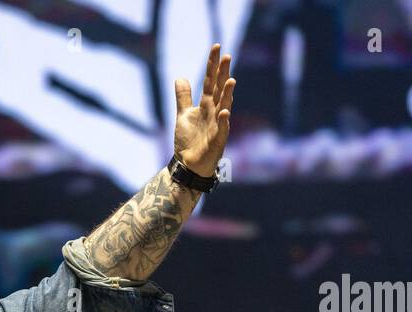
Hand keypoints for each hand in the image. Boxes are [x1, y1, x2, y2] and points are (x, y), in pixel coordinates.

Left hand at [173, 44, 234, 177]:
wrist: (188, 165)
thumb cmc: (189, 141)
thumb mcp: (183, 115)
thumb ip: (183, 97)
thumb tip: (180, 77)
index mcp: (206, 104)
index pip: (210, 80)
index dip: (212, 64)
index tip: (216, 46)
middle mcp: (214, 111)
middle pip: (219, 89)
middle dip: (223, 73)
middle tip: (227, 56)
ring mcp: (218, 125)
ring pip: (225, 106)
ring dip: (228, 94)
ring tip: (230, 80)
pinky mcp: (218, 140)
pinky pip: (222, 129)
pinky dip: (223, 120)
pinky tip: (224, 111)